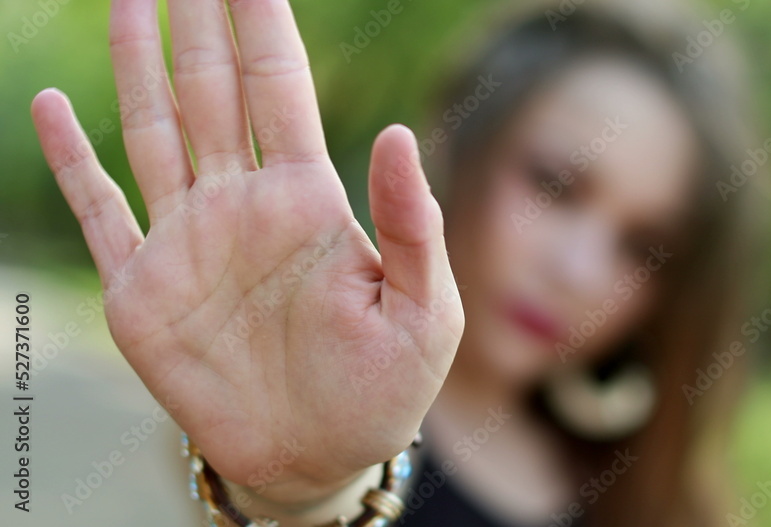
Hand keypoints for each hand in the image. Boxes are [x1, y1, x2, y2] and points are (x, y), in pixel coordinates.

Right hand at [30, 0, 462, 506]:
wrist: (320, 456)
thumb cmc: (384, 388)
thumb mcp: (423, 310)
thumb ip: (411, 226)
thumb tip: (398, 132)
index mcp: (309, 200)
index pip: (281, 86)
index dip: (261, 21)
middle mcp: (243, 204)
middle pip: (213, 88)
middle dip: (197, 20)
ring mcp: (188, 241)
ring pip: (154, 128)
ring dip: (138, 64)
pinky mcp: (143, 289)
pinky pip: (99, 211)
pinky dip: (71, 161)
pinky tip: (51, 107)